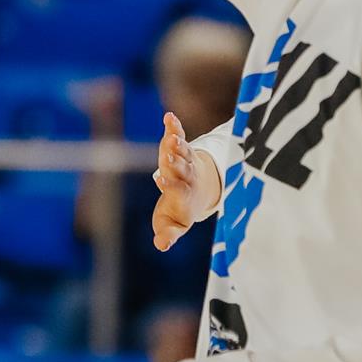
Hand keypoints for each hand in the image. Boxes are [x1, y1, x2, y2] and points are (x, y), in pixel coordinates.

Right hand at [152, 113, 222, 249]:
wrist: (199, 191)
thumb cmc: (179, 211)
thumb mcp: (173, 225)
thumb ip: (169, 234)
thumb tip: (161, 246)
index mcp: (182, 195)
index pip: (177, 189)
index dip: (171, 185)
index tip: (162, 181)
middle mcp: (186, 176)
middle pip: (182, 168)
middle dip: (175, 162)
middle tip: (169, 155)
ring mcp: (185, 160)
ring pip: (182, 151)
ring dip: (177, 143)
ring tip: (172, 135)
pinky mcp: (180, 148)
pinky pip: (178, 135)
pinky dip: (174, 126)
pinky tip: (169, 116)